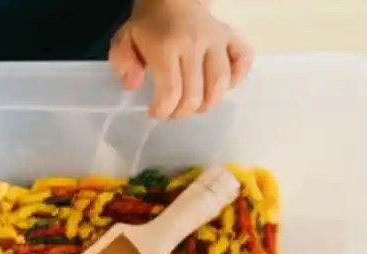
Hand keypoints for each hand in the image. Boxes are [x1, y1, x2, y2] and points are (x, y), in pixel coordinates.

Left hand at [109, 0, 253, 118]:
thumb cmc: (147, 27)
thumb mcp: (123, 41)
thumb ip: (123, 63)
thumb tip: (133, 84)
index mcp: (166, 46)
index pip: (171, 91)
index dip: (164, 111)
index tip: (155, 112)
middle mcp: (195, 42)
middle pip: (196, 94)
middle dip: (182, 112)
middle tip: (173, 111)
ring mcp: (216, 39)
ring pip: (221, 83)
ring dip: (208, 103)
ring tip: (195, 105)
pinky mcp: (231, 37)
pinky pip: (244, 60)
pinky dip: (237, 78)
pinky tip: (221, 86)